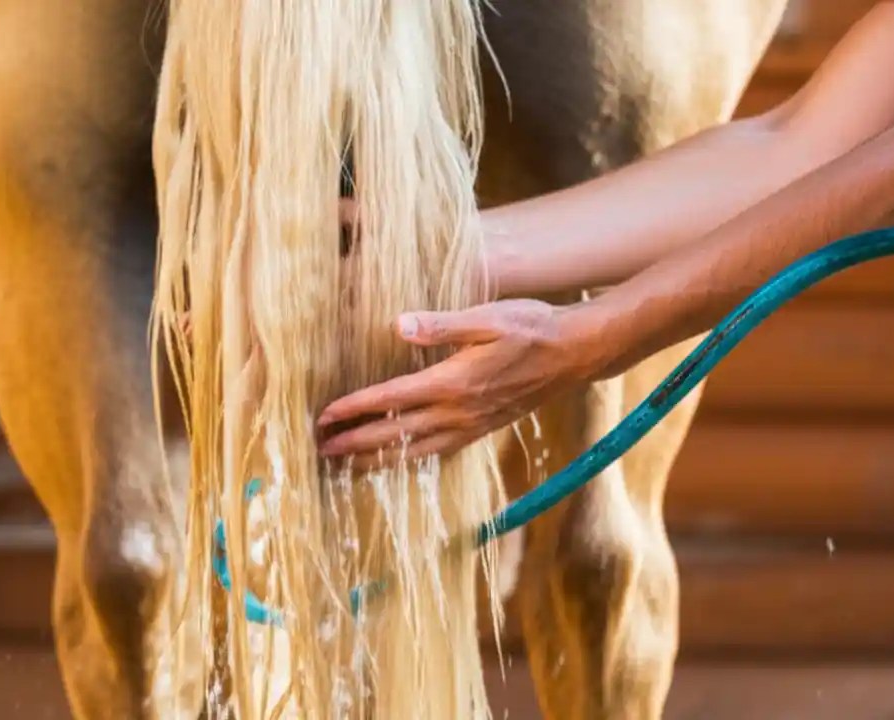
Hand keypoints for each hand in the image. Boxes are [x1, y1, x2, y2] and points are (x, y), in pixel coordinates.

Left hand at [315, 299, 601, 466]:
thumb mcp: (487, 317)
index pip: (391, 399)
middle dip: (354, 444)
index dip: (354, 408)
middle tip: (318, 451)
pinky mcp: (481, 429)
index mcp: (453, 382)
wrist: (575, 353)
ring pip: (413, 452)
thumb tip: (398, 325)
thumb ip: (441, 324)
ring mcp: (470, 425)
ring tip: (343, 467)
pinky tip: (393, 463)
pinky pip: (436, 453)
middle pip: (395, 434)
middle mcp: (458, 411)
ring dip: (375, 460)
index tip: (325, 416)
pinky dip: (408, 461)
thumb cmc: (532, 327)